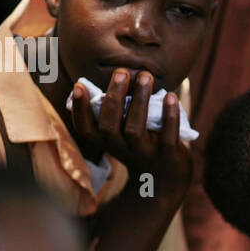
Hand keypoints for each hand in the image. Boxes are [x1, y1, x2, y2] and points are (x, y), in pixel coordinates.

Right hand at [69, 69, 192, 192]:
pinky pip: (168, 135)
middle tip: (121, 72)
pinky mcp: (168, 155)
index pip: (85, 128)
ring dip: (140, 101)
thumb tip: (115, 74)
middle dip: (114, 97)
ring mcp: (144, 153)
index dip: (79, 109)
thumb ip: (116, 110)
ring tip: (145, 76)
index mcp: (107, 141)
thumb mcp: (122, 132)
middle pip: (109, 126)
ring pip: (135, 129)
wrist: (165, 178)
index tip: (78, 85)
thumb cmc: (139, 144)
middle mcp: (121, 148)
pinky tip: (170, 95)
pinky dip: (169, 115)